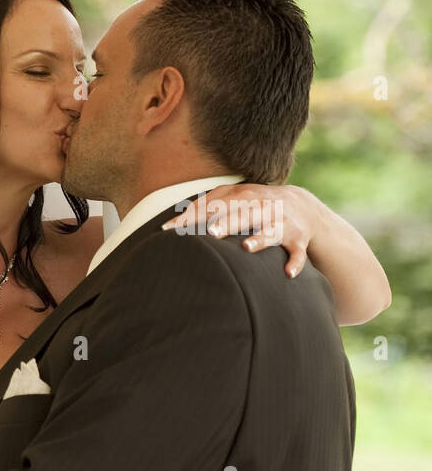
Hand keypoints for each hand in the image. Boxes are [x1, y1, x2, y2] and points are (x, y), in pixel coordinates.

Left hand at [163, 182, 314, 277]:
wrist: (302, 206)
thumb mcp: (232, 198)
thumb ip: (204, 207)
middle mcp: (263, 207)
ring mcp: (281, 223)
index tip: (173, 229)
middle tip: (212, 232)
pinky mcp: (297, 239)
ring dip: (260, 239)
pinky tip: (288, 274)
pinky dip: (295, 262)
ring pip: (271, 230)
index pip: (215, 205)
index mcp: (244, 197)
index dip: (195, 216)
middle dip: (229, 222)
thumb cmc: (254, 204)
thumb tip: (169, 224)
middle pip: (244, 213)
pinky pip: (297, 251)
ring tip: (247, 247)